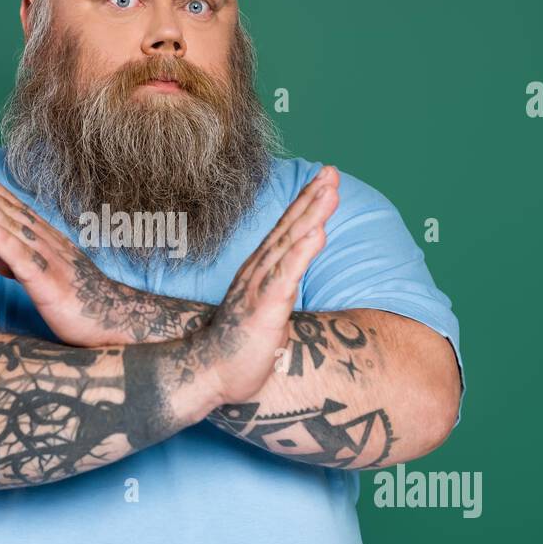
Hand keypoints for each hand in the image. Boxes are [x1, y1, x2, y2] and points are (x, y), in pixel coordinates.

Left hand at [0, 161, 186, 347]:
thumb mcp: (39, 275)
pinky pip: (21, 259)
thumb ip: (14, 259)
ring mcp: (47, 260)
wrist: (118, 320)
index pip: (8, 206)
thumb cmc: (79, 298)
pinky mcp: (49, 283)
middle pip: (4, 208)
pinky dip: (1, 240)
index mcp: (42, 239)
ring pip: (9, 226)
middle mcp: (44, 242)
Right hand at [178, 165, 340, 405]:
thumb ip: (277, 286)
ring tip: (329, 191)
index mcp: (259, 272)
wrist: (212, 372)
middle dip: (311, 198)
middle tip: (330, 171)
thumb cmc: (240, 343)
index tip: (324, 179)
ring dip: (310, 216)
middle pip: (288, 228)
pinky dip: (301, 253)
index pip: (285, 230)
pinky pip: (285, 276)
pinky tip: (317, 233)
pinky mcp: (264, 309)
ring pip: (289, 245)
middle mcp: (258, 273)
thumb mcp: (263, 308)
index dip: (304, 202)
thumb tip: (292, 273)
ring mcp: (259, 288)